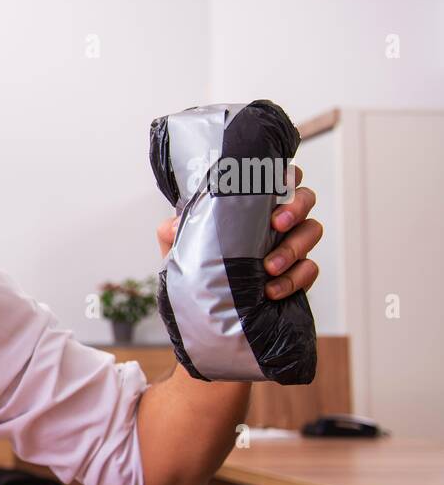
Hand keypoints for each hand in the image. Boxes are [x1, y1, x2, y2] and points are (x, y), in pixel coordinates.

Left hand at [155, 164, 320, 299]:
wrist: (205, 310)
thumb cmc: (195, 269)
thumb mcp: (177, 249)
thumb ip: (172, 231)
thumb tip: (174, 222)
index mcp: (251, 205)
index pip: (277, 177)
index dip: (284, 173)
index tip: (275, 181)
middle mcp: (276, 220)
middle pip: (305, 197)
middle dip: (295, 207)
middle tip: (276, 223)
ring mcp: (291, 245)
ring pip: (312, 230)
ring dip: (294, 247)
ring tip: (270, 266)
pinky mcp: (298, 274)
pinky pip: (310, 269)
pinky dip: (294, 279)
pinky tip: (272, 290)